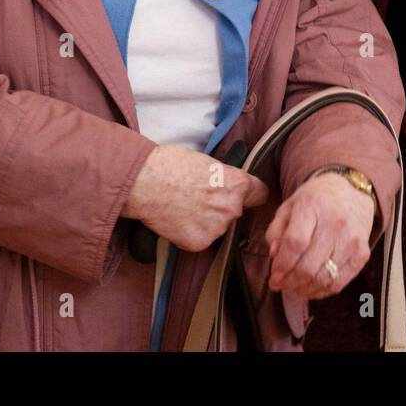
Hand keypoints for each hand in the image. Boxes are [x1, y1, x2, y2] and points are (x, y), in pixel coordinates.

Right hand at [122, 144, 268, 252]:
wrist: (145, 182)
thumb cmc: (170, 164)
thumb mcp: (207, 162)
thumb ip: (225, 177)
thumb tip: (227, 183)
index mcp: (238, 185)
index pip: (260, 194)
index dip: (251, 193)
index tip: (246, 195)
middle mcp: (232, 209)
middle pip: (235, 211)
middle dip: (222, 207)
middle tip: (199, 197)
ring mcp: (216, 229)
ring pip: (217, 227)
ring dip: (206, 221)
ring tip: (183, 206)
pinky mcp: (198, 243)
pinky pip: (200, 239)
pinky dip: (190, 232)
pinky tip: (177, 218)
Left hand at [265, 171, 374, 299]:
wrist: (352, 191)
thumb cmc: (316, 199)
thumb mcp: (290, 205)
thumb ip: (276, 229)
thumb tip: (274, 256)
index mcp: (313, 206)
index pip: (295, 243)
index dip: (282, 264)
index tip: (273, 276)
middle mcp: (335, 223)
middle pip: (309, 265)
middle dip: (289, 281)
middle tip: (279, 284)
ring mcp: (351, 240)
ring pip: (323, 278)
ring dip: (303, 289)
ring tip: (291, 288)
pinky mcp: (362, 254)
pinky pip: (339, 282)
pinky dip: (321, 291)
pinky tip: (309, 289)